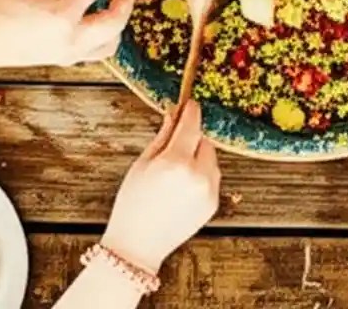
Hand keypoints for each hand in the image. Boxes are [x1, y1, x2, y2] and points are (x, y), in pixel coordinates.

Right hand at [101, 102, 220, 271]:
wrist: (139, 244)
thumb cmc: (133, 203)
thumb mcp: (142, 164)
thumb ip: (163, 135)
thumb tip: (174, 111)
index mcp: (175, 162)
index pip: (192, 125)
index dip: (190, 111)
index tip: (189, 103)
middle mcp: (197, 175)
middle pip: (203, 141)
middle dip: (191, 138)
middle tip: (172, 147)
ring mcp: (208, 191)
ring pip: (210, 159)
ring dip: (198, 157)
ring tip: (173, 174)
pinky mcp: (213, 203)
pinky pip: (212, 177)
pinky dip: (201, 175)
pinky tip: (180, 188)